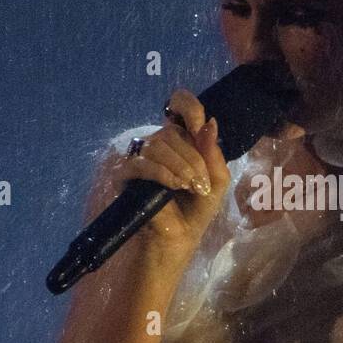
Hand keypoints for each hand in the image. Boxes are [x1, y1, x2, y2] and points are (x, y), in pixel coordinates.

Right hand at [105, 88, 231, 261]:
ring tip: (190, 187)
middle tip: (201, 183)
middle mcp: (159, 144)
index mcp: (181, 140)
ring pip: (157, 146)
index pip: (179, 104)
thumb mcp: (216, 180)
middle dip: (192, 158)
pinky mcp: (126, 175)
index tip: (199, 125)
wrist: (179, 237)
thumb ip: (214, 153)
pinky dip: (162, 173)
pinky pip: (142, 163)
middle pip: (171, 132)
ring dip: (180, 167)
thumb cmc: (197, 209)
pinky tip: (175, 186)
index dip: (188, 107)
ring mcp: (140, 158)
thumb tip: (209, 122)